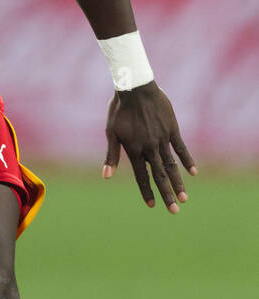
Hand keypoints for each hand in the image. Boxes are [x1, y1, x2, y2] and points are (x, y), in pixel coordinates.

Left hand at [103, 82, 195, 212]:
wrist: (135, 87)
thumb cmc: (119, 109)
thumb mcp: (111, 132)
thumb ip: (112, 155)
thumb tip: (106, 176)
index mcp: (134, 150)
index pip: (142, 177)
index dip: (146, 192)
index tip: (152, 205)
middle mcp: (150, 148)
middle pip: (160, 176)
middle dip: (167, 195)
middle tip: (174, 211)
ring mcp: (162, 139)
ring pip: (172, 166)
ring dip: (178, 183)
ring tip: (184, 199)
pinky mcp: (172, 130)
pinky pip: (181, 148)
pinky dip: (187, 161)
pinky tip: (193, 173)